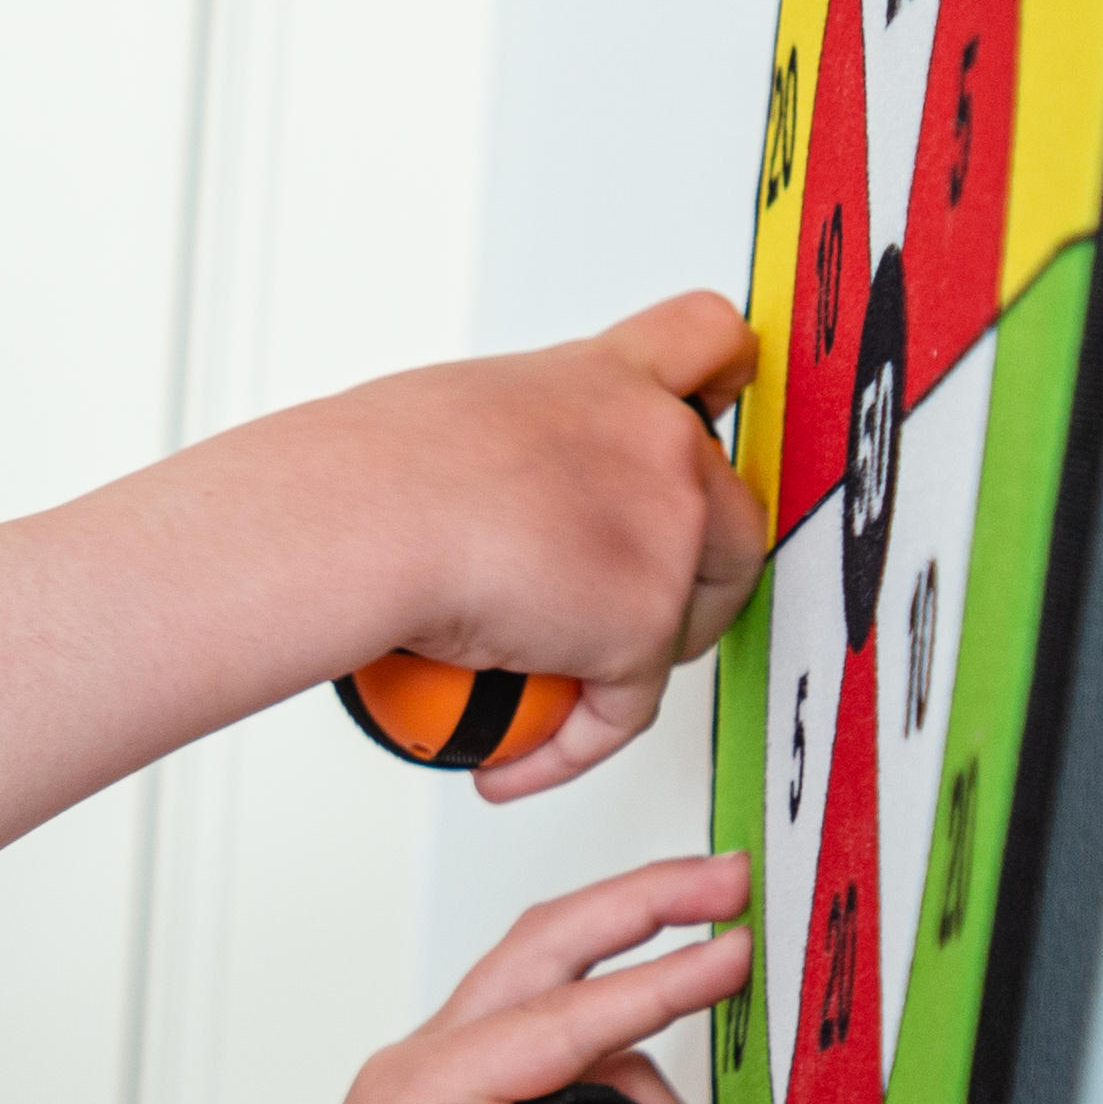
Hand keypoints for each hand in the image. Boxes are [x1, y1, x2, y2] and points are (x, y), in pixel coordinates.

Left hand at [206, 852, 750, 1103]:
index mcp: (415, 1092)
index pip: (557, 1014)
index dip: (657, 978)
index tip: (736, 947)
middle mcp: (432, 1072)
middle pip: (549, 954)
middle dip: (641, 907)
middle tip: (730, 885)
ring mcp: (454, 1097)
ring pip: (566, 1016)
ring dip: (646, 1024)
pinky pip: (570, 1086)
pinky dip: (628, 1099)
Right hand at [308, 291, 766, 800]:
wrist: (369, 523)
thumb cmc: (371, 470)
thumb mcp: (453, 416)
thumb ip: (503, 447)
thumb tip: (466, 499)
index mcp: (602, 378)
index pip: (704, 339)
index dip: (725, 379)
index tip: (718, 400)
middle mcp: (656, 441)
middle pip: (733, 509)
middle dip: (704, 568)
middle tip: (624, 603)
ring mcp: (667, 533)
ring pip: (693, 616)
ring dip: (647, 663)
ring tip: (576, 690)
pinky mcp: (643, 625)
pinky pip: (622, 712)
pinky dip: (568, 749)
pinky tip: (512, 764)